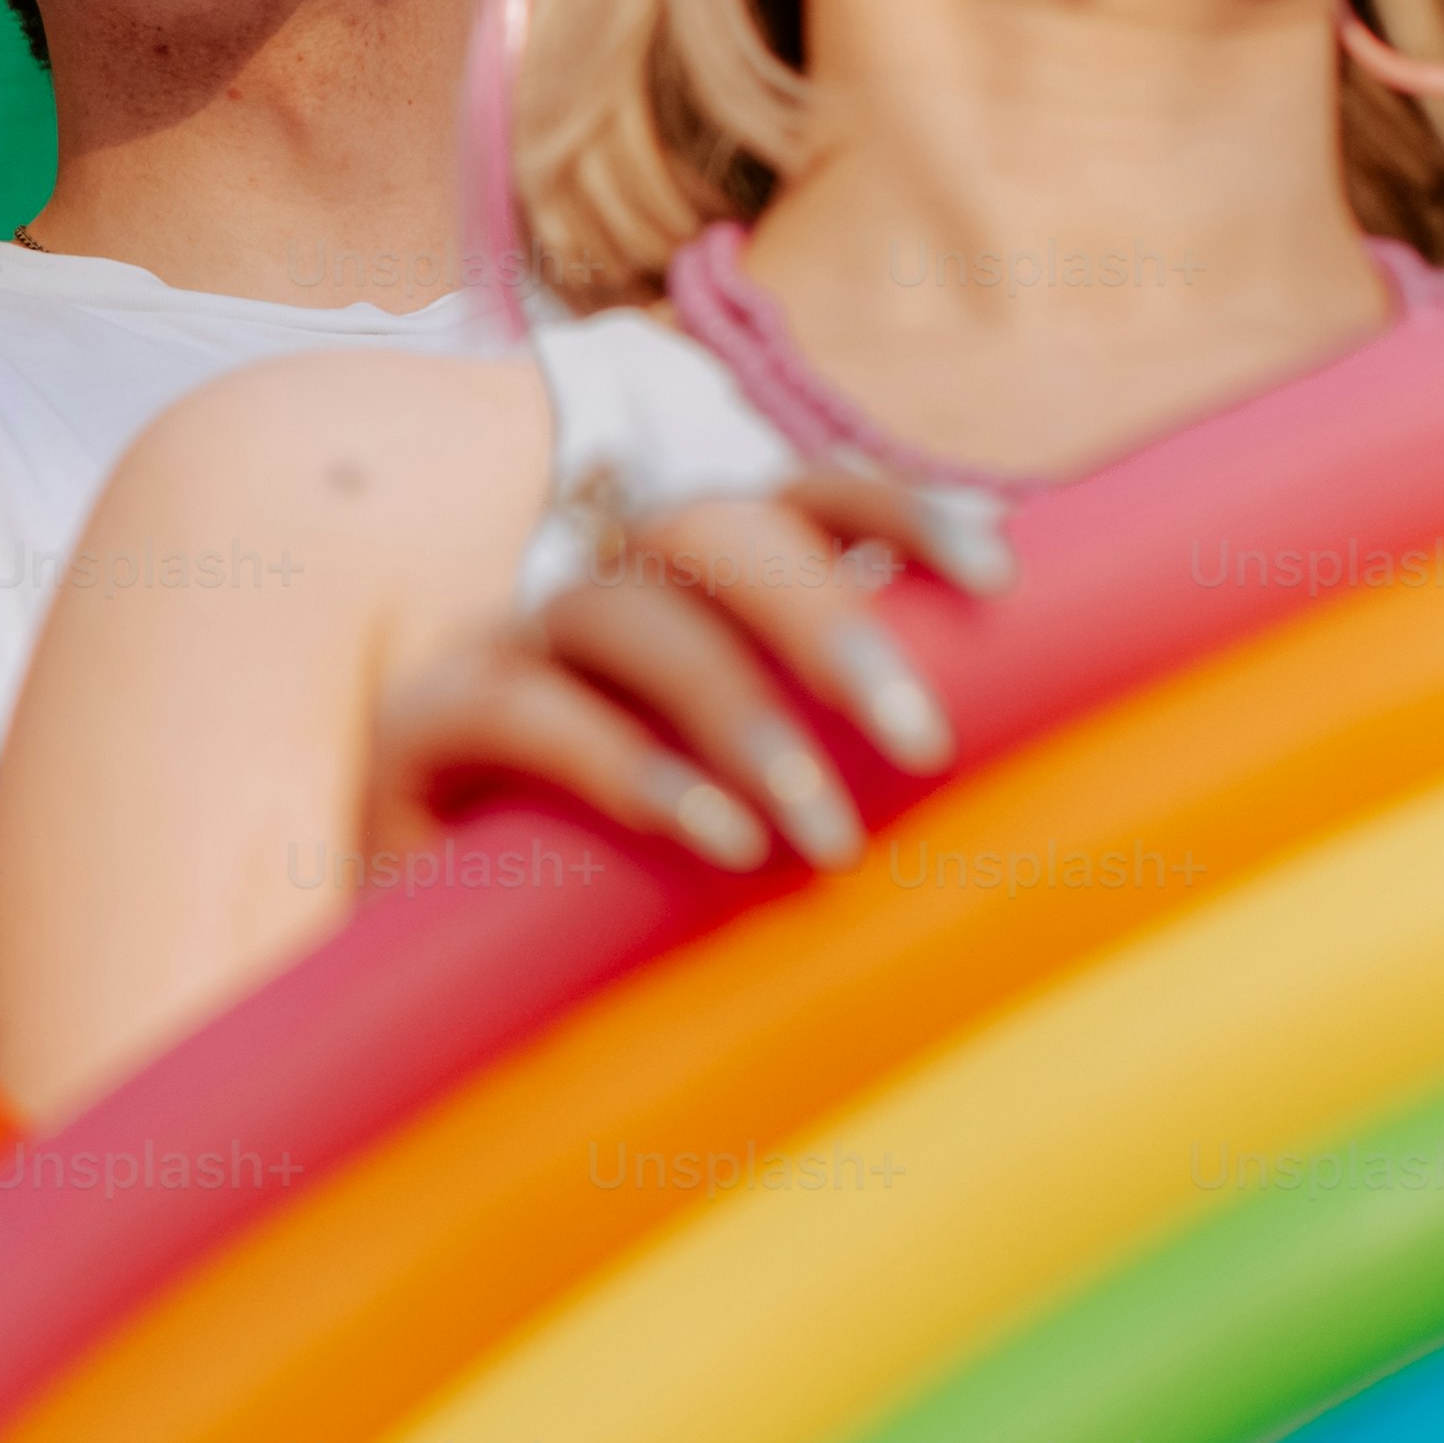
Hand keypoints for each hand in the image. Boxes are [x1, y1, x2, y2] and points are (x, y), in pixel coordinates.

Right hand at [368, 466, 1009, 877]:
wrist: (422, 944)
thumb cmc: (615, 865)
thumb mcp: (742, 798)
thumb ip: (839, 760)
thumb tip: (1021, 782)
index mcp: (684, 581)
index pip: (795, 498)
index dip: (896, 514)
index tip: (1002, 577)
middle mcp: (597, 585)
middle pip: (713, 530)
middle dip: (827, 621)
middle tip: (926, 743)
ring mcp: (504, 642)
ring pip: (627, 616)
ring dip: (740, 714)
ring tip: (828, 836)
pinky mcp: (422, 720)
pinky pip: (528, 711)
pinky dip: (628, 765)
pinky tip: (714, 836)